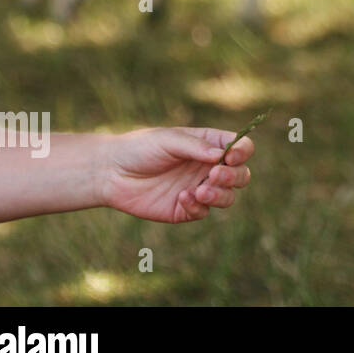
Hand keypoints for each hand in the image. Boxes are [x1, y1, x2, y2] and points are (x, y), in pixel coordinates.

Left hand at [100, 127, 254, 222]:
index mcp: (210, 145)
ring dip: (220, 195)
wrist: (110, 173)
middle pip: (241, 175)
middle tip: (214, 175)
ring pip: (228, 197)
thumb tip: (222, 156)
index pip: (241, 148)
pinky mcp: (185, 209)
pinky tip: (181, 197)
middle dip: (233, 176)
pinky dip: (197, 206)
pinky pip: (203, 212)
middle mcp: (208, 168)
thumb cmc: (140, 148)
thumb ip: (196, 147)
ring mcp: (199, 189)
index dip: (243, 152)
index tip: (231, 156)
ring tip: (200, 191)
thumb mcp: (169, 140)